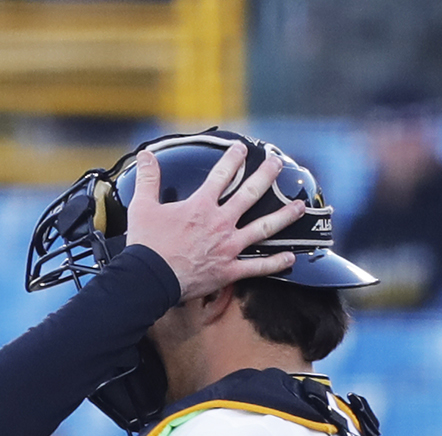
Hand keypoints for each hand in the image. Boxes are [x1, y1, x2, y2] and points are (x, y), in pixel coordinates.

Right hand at [126, 145, 303, 301]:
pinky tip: (290, 257)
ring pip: (263, 227)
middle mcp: (220, 223)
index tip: (242, 149)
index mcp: (201, 206)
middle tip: (277, 164)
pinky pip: (257, 266)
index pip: (221, 175)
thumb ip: (148, 179)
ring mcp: (228, 247)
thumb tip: (146, 156)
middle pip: (250, 194)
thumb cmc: (147, 246)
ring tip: (298, 206)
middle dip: (266, 175)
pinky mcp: (229, 270)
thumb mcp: (142, 207)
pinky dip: (275, 263)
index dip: (233, 159)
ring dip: (284, 216)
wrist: (150, 280)